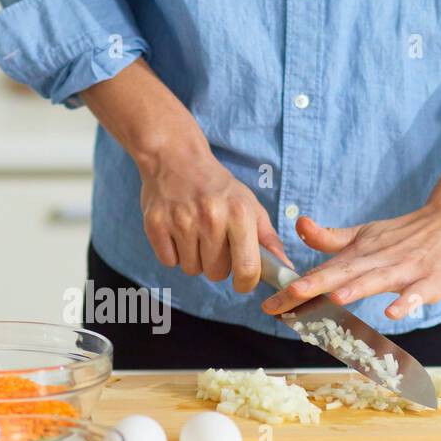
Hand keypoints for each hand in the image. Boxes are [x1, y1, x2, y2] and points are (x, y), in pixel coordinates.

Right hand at [138, 146, 288, 292]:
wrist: (176, 157)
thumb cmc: (217, 187)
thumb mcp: (248, 205)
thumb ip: (267, 239)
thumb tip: (285, 269)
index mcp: (239, 213)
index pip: (247, 268)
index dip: (245, 283)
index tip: (242, 282)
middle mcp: (210, 217)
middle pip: (216, 273)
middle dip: (217, 265)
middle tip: (214, 243)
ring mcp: (180, 221)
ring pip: (192, 269)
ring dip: (195, 259)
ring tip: (195, 234)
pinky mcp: (155, 224)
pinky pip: (170, 261)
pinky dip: (174, 253)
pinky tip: (177, 232)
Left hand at [261, 111, 440, 319]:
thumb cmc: (405, 234)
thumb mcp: (365, 234)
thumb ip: (331, 237)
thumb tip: (298, 225)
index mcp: (358, 254)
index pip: (321, 272)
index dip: (295, 288)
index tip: (268, 303)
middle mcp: (376, 262)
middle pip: (341, 276)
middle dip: (313, 287)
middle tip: (287, 299)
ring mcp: (404, 271)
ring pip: (376, 280)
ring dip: (356, 289)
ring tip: (334, 297)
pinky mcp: (430, 280)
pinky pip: (417, 294)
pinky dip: (406, 303)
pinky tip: (393, 313)